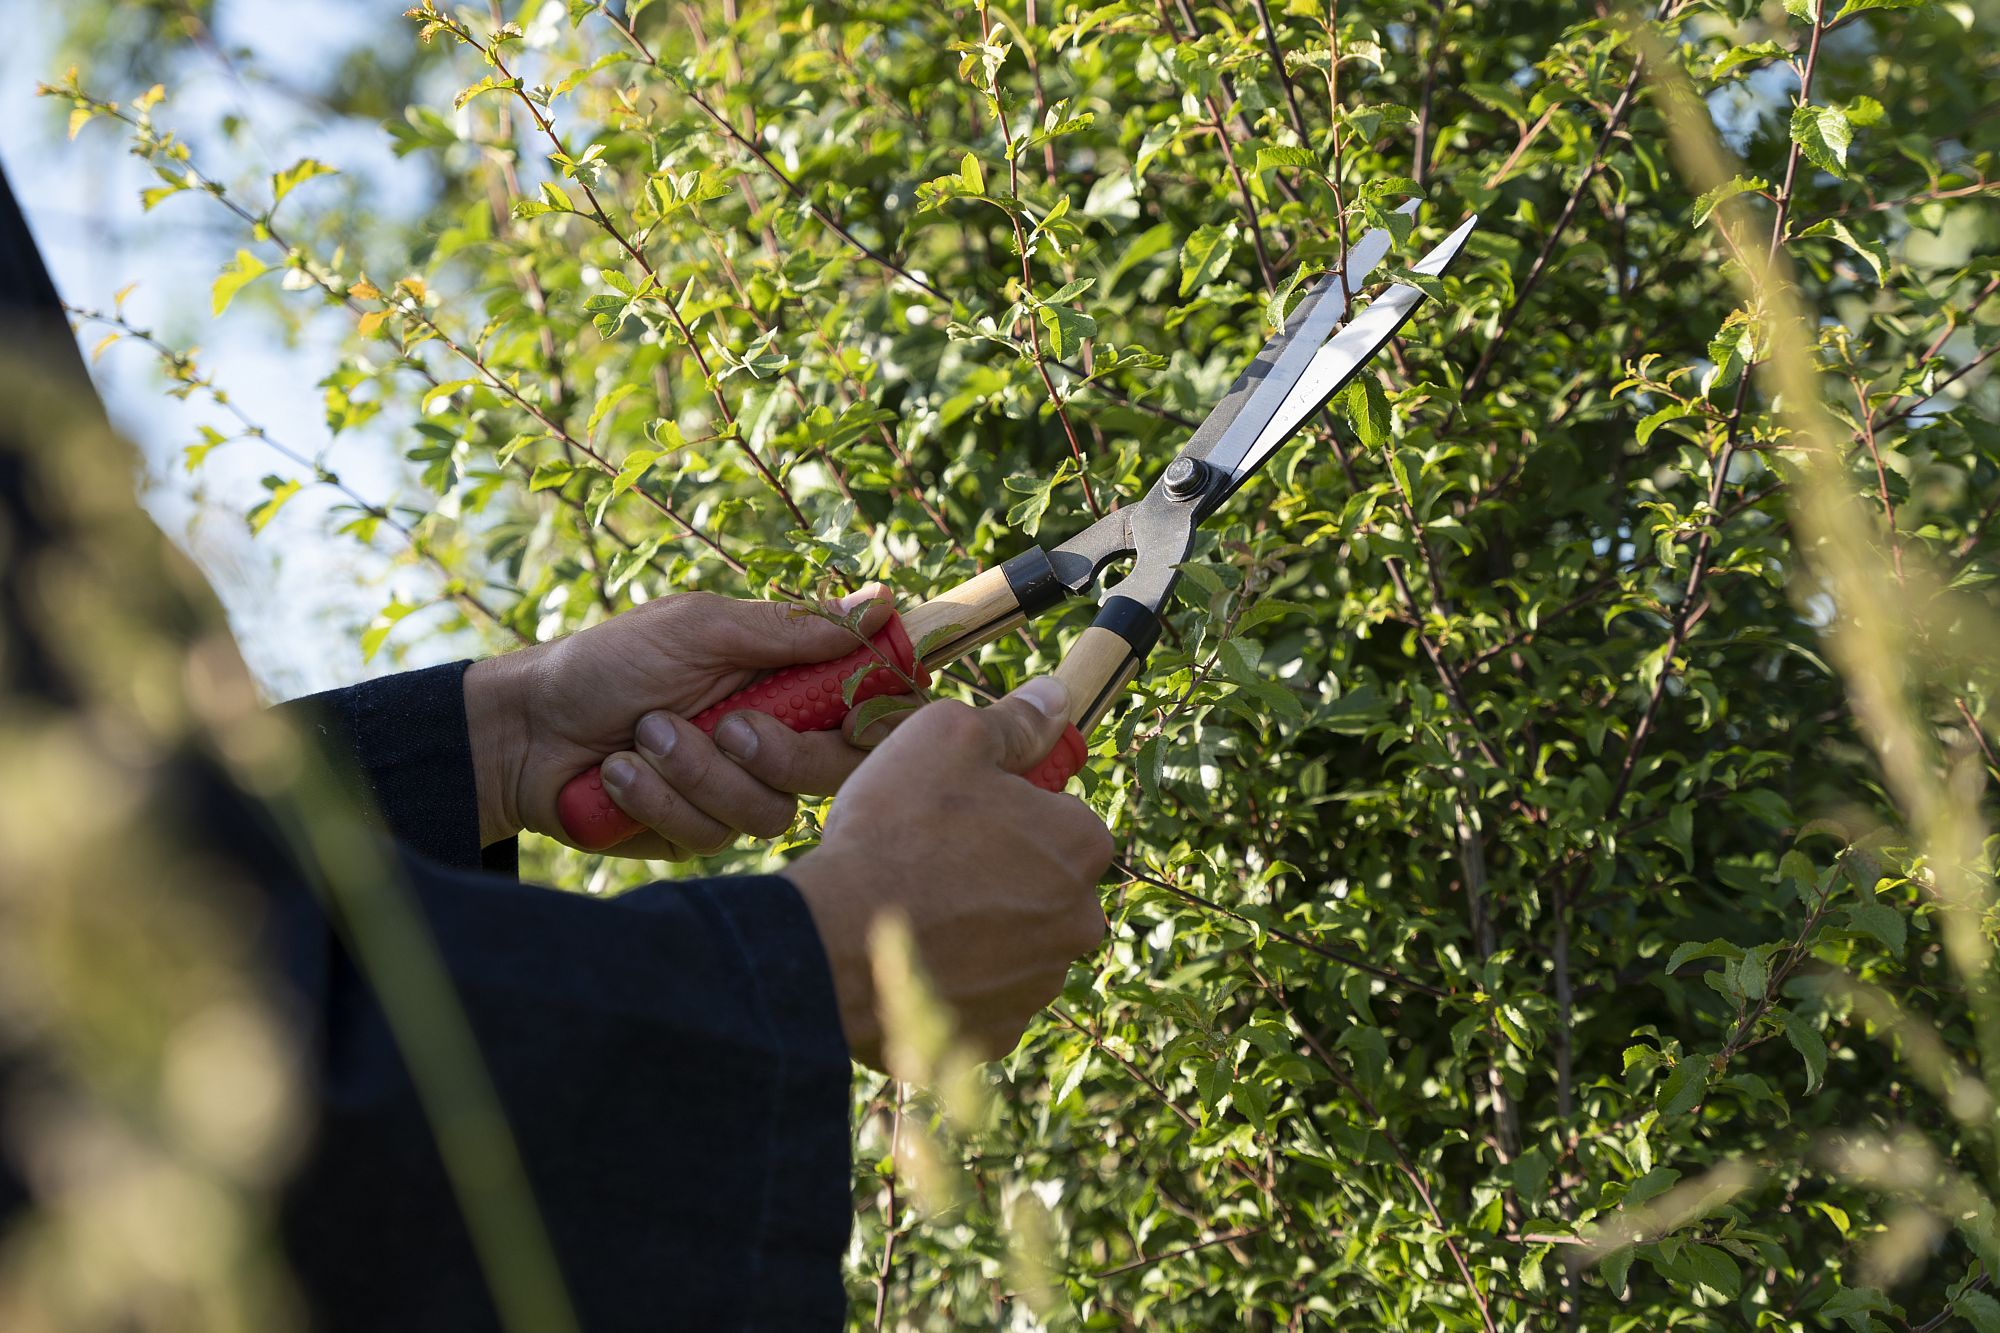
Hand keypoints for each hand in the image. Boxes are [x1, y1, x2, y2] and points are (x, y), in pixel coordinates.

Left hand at [465, 585, 910, 856]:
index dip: (877, 719)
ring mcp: (734, 791)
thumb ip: (789, 628)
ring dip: (695, 770)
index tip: (853, 718)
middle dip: (777, 752)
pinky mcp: (697, 832)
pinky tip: (617, 773)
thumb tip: (883, 603)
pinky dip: (657, 796)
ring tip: (642, 734)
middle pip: (833, 770)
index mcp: (782, 681)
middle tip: (727, 725)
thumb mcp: (700, 630)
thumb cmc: (607, 663)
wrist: (525, 730)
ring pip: (768, 810)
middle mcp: (771, 738)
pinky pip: (711, 835)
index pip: (865, 708)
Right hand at [786, 677, 1114, 1069]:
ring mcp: (1038, 986)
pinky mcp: (994, 1036)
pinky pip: (982, 1000)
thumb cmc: (896, 829)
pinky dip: (954, 983)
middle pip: (1046, 888)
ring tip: (914, 912)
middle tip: (931, 862)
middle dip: (1003, 876)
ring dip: (979, 931)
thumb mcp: (948, 736)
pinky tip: (910, 960)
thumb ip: (1013, 721)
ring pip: (1015, 946)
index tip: (962, 814)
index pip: (1066, 821)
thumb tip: (1056, 699)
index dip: (1014, 813)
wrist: (834, 942)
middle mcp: (1079, 923)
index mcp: (1081, 846)